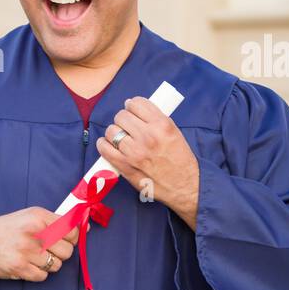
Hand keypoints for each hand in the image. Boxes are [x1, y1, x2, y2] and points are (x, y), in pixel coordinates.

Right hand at [0, 207, 80, 280]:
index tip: (66, 239)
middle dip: (60, 253)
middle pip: (67, 251)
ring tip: (35, 257)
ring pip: (57, 265)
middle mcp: (34, 233)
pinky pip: (43, 276)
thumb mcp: (29, 216)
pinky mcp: (20, 268)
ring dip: (49, 264)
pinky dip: (38, 273)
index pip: (72, 230)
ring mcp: (27, 252)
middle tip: (47, 250)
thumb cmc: (7, 229)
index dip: (73, 238)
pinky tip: (28, 265)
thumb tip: (85, 226)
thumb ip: (56, 220)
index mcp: (38, 217)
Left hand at [96, 96, 199, 229]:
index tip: (132, 109)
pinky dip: (104, 144)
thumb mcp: (175, 133)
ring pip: (112, 131)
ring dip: (114, 132)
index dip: (132, 105)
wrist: (184, 185)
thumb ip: (156, 121)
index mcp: (162, 125)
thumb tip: (135, 109)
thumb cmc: (180, 160)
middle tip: (127, 125)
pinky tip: (109, 145)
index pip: (137, 103)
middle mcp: (147, 136)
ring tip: (120, 137)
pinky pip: (104, 148)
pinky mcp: (125, 165)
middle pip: (121, 116)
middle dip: (123, 119)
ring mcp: (134, 151)